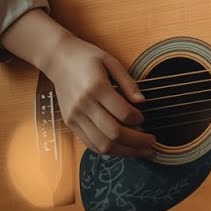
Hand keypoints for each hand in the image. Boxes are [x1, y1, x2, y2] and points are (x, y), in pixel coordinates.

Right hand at [41, 33, 155, 156]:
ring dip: (125, 151)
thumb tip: (142, 102)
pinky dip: (108, 150)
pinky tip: (122, 149)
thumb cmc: (87, 58)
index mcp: (96, 88)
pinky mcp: (70, 123)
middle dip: (137, 142)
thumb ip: (128, 82)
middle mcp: (83, 105)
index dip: (138, 119)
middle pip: (113, 133)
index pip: (123, 113)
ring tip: (141, 151)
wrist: (58, 59)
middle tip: (152, 143)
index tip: (145, 119)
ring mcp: (75, 117)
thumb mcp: (111, 61)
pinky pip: (90, 144)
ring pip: (101, 144)